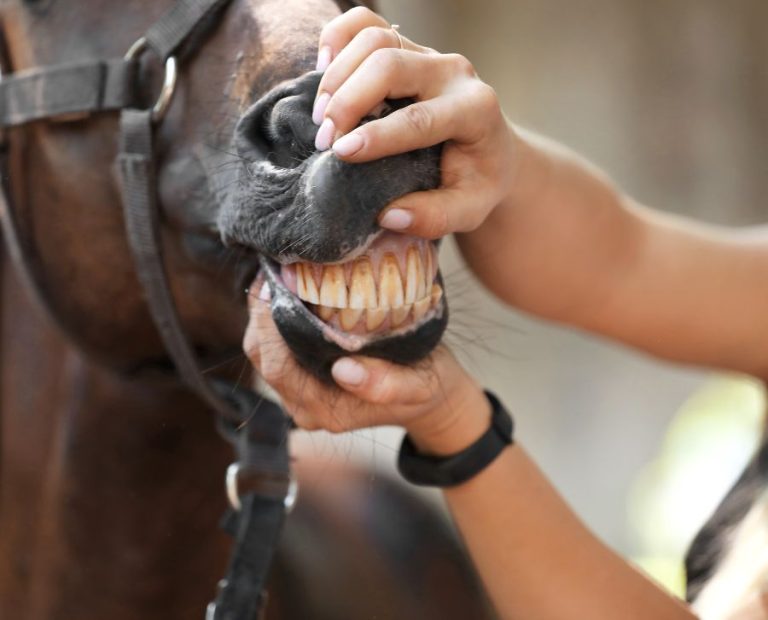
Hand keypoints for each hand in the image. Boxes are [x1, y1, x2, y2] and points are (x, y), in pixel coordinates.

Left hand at [243, 285, 490, 455]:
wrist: (432, 398)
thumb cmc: (425, 387)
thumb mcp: (418, 386)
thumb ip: (386, 385)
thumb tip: (345, 371)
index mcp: (325, 409)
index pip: (279, 366)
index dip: (268, 325)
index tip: (275, 282)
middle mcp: (304, 405)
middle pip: (262, 356)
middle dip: (260, 312)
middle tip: (272, 267)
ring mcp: (300, 393)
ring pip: (263, 351)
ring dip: (263, 313)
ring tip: (276, 273)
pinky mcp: (303, 378)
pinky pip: (275, 347)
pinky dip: (273, 318)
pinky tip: (286, 289)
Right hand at [313, 7, 519, 239]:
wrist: (489, 150)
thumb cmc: (477, 182)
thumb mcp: (470, 210)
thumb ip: (435, 217)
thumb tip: (388, 216)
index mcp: (475, 110)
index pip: (420, 117)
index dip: (377, 135)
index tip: (342, 153)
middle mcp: (453, 72)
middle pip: (391, 63)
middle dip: (349, 100)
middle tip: (325, 140)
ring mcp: (428, 53)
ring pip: (375, 38)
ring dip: (338, 75)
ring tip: (321, 117)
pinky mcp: (406, 46)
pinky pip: (365, 23)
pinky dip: (337, 38)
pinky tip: (322, 71)